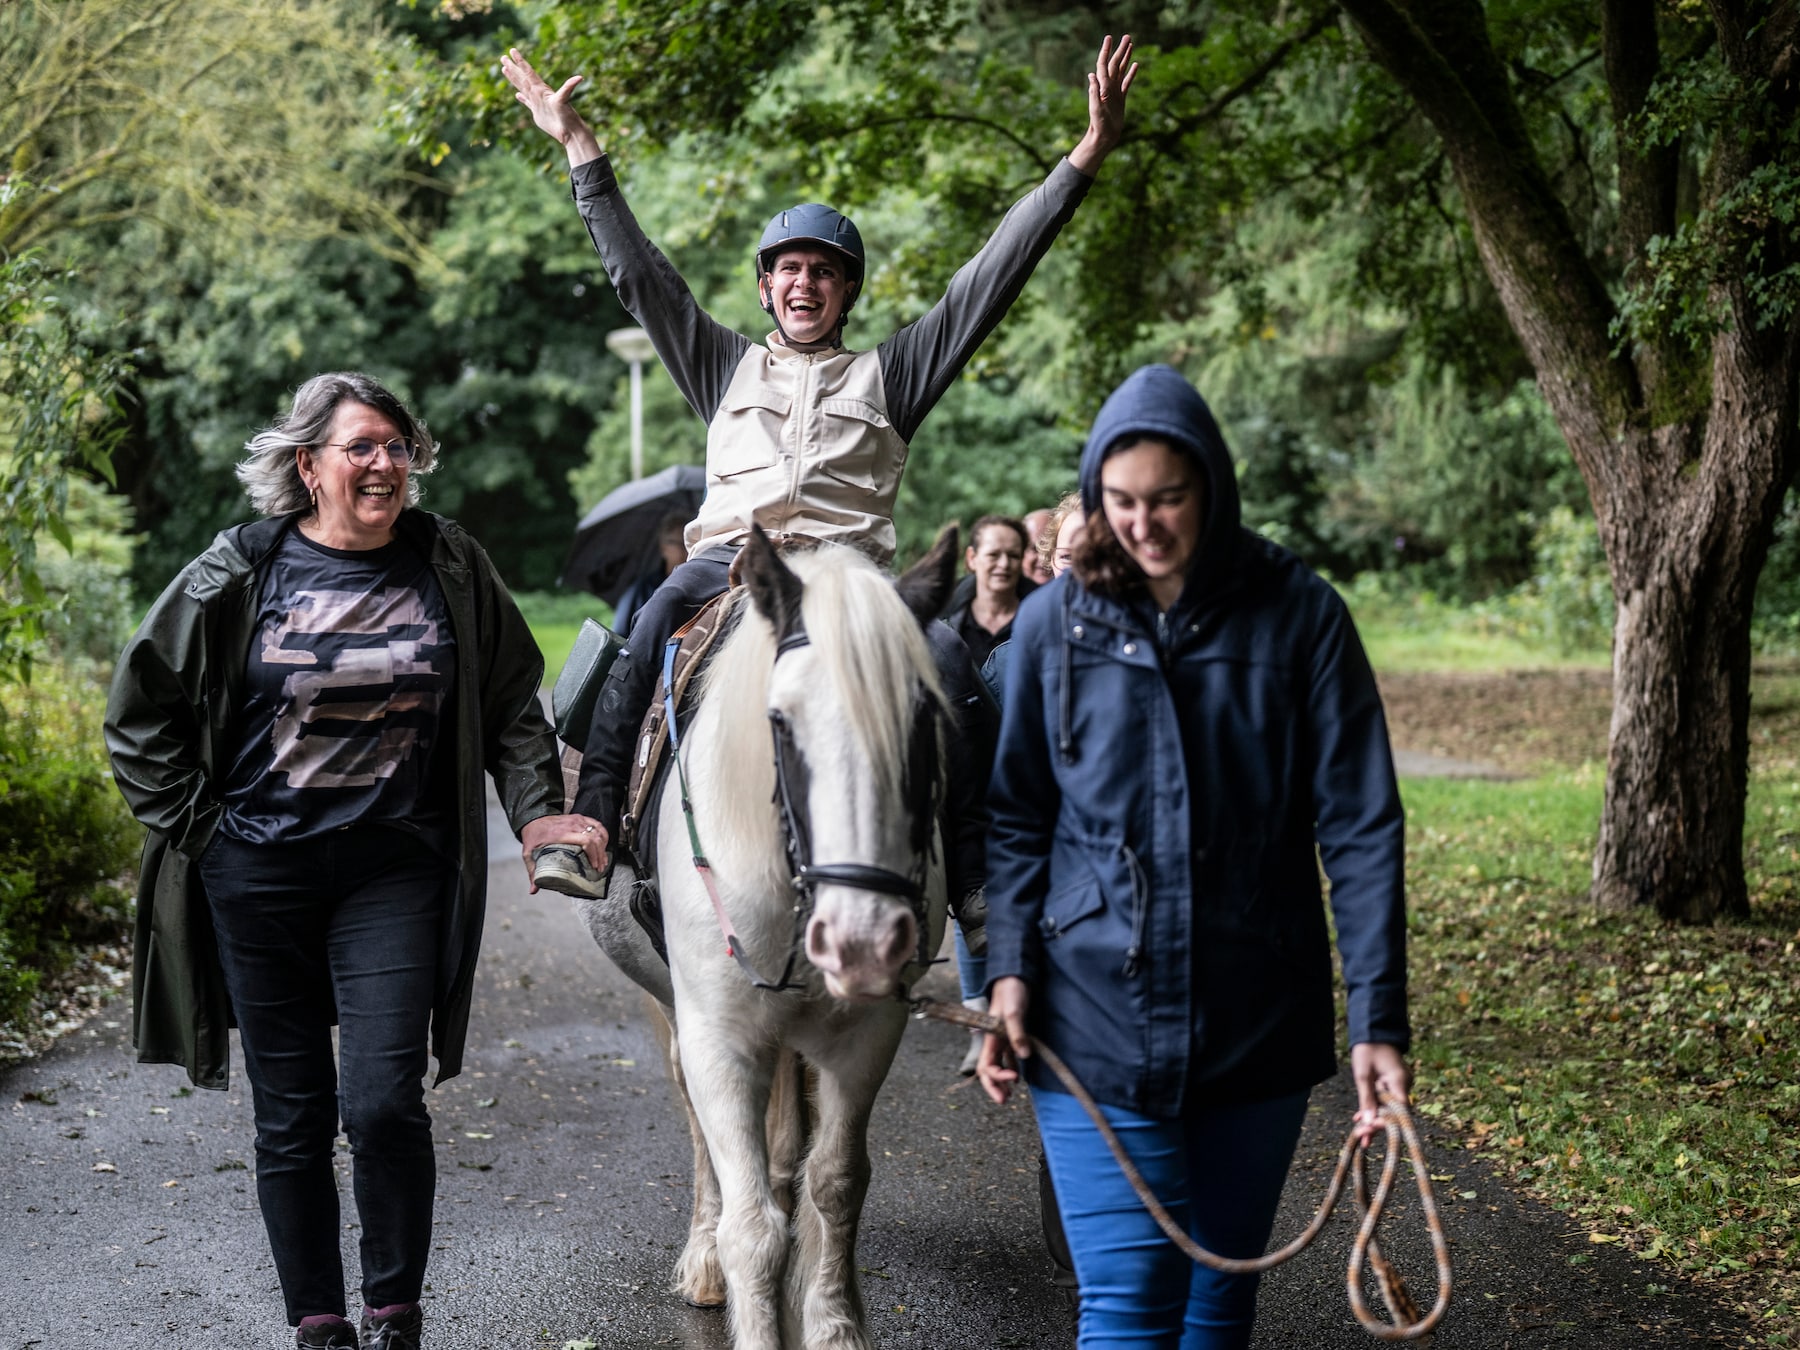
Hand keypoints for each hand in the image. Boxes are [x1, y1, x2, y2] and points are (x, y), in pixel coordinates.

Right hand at [499, 47, 602, 166]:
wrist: (570, 131)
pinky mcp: (538, 113)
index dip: (520, 61)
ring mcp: (538, 103)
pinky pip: (527, 103)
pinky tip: (517, 95)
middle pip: (522, 77)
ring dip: (514, 79)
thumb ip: (569, 87)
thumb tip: (580, 77)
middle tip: (502, 57)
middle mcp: (538, 93)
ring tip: (505, 70)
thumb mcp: (565, 99)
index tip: (512, 50)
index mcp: (541, 89)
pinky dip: (522, 98)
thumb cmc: (567, 116)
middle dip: (513, 68)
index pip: (528, 72)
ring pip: (522, 88)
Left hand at [520, 813, 608, 891]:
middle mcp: (571, 825)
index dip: (594, 854)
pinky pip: (597, 824)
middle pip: (595, 838)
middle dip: (601, 854)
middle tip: (600, 867)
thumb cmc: (533, 835)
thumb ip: (533, 871)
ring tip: (603, 859)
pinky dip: (603, 834)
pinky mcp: (579, 818)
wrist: (532, 819)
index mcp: (561, 834)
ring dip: (603, 846)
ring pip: (598, 831)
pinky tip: (603, 844)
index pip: (586, 841)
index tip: (594, 866)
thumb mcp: (529, 853)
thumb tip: (534, 889)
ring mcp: (576, 820)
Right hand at [976, 976, 1031, 1103]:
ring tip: (1010, 1094)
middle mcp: (995, 1041)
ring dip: (1003, 1080)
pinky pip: (1009, 1056)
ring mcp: (1003, 1038)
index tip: (1013, 1079)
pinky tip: (1018, 1075)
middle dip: (994, 1087)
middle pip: (989, 1070)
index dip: (997, 1077)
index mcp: (990, 1038)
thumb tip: (1023, 1056)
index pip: (986, 1066)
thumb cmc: (1011, 991)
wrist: (1015, 976)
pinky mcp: (1012, 1034)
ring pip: (998, 1064)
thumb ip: (1017, 1033)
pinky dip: (1011, 1067)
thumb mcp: (1013, 1012)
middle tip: (1004, 1101)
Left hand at [1069, 33, 1137, 176]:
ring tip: (1131, 44)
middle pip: (1115, 63)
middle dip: (1120, 49)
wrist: (1104, 137)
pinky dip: (1131, 73)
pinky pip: (1127, 82)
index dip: (1106, 51)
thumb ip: (1094, 92)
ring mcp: (1115, 91)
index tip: (1109, 38)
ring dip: (1126, 57)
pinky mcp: (1120, 98)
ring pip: (1121, 70)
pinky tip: (1136, 64)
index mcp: (1102, 86)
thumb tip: (1091, 75)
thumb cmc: (1099, 125)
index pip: (1103, 64)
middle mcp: (1108, 86)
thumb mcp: (1095, 108)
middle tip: (1127, 36)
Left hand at [1350, 1042, 1411, 1147]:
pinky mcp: (1393, 1084)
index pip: (1399, 1110)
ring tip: (1360, 1133)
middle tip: (1362, 1137)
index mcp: (1399, 1081)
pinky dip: (1374, 1107)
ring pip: (1389, 1107)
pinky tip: (1360, 1117)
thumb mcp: (1363, 1074)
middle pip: (1394, 1111)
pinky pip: (1385, 1099)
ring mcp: (1400, 1084)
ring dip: (1374, 1118)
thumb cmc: (1368, 1049)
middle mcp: (1404, 1084)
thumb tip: (1367, 1123)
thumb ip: (1366, 1098)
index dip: (1387, 1123)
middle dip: (1378, 1124)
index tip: (1370, 1128)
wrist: (1373, 1031)